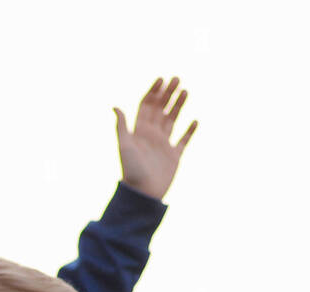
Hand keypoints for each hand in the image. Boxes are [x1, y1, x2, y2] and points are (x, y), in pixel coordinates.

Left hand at [114, 77, 196, 200]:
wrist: (143, 194)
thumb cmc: (131, 170)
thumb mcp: (124, 145)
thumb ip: (122, 126)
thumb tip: (115, 106)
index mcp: (139, 131)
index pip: (147, 106)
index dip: (154, 92)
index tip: (162, 79)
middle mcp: (151, 136)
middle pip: (160, 109)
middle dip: (168, 94)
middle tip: (177, 79)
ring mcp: (163, 145)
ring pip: (172, 120)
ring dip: (178, 106)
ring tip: (186, 92)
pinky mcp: (174, 157)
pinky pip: (183, 141)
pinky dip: (189, 131)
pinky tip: (195, 120)